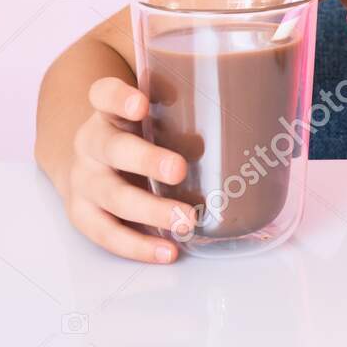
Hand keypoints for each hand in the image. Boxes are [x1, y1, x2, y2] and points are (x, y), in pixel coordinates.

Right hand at [60, 78, 194, 262]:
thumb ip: (187, 102)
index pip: (103, 95)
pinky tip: (168, 251)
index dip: (118, 97)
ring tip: (186, 221)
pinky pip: (107, 233)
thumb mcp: (151, 112)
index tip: (141, 104)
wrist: (88, 163)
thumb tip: (263, 100)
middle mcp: (91, 143)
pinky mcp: (83, 214)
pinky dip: (138, 246)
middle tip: (179, 169)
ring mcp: (84, 181)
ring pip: (112, 196)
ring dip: (150, 210)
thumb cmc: (136, 134)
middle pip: (112, 148)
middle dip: (146, 160)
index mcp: (108, 112)